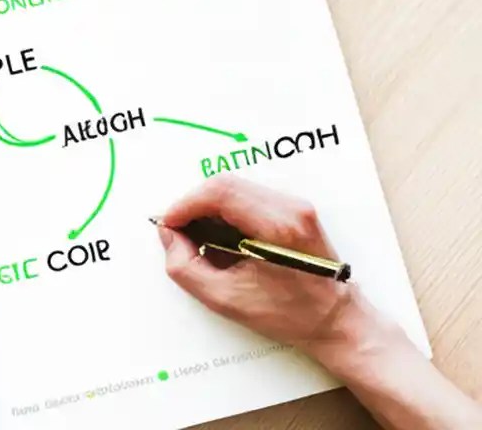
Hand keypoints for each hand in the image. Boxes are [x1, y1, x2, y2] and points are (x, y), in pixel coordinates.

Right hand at [157, 176, 390, 364]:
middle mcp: (290, 208)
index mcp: (277, 227)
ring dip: (208, 207)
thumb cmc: (290, 315)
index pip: (219, 192)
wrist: (336, 320)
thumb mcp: (226, 299)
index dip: (185, 205)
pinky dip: (225, 211)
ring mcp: (295, 205)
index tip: (169, 225)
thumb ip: (186, 267)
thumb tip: (169, 236)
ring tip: (200, 239)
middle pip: (224, 184)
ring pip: (234, 187)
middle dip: (193, 205)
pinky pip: (248, 196)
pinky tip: (222, 237)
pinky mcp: (294, 209)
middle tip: (180, 233)